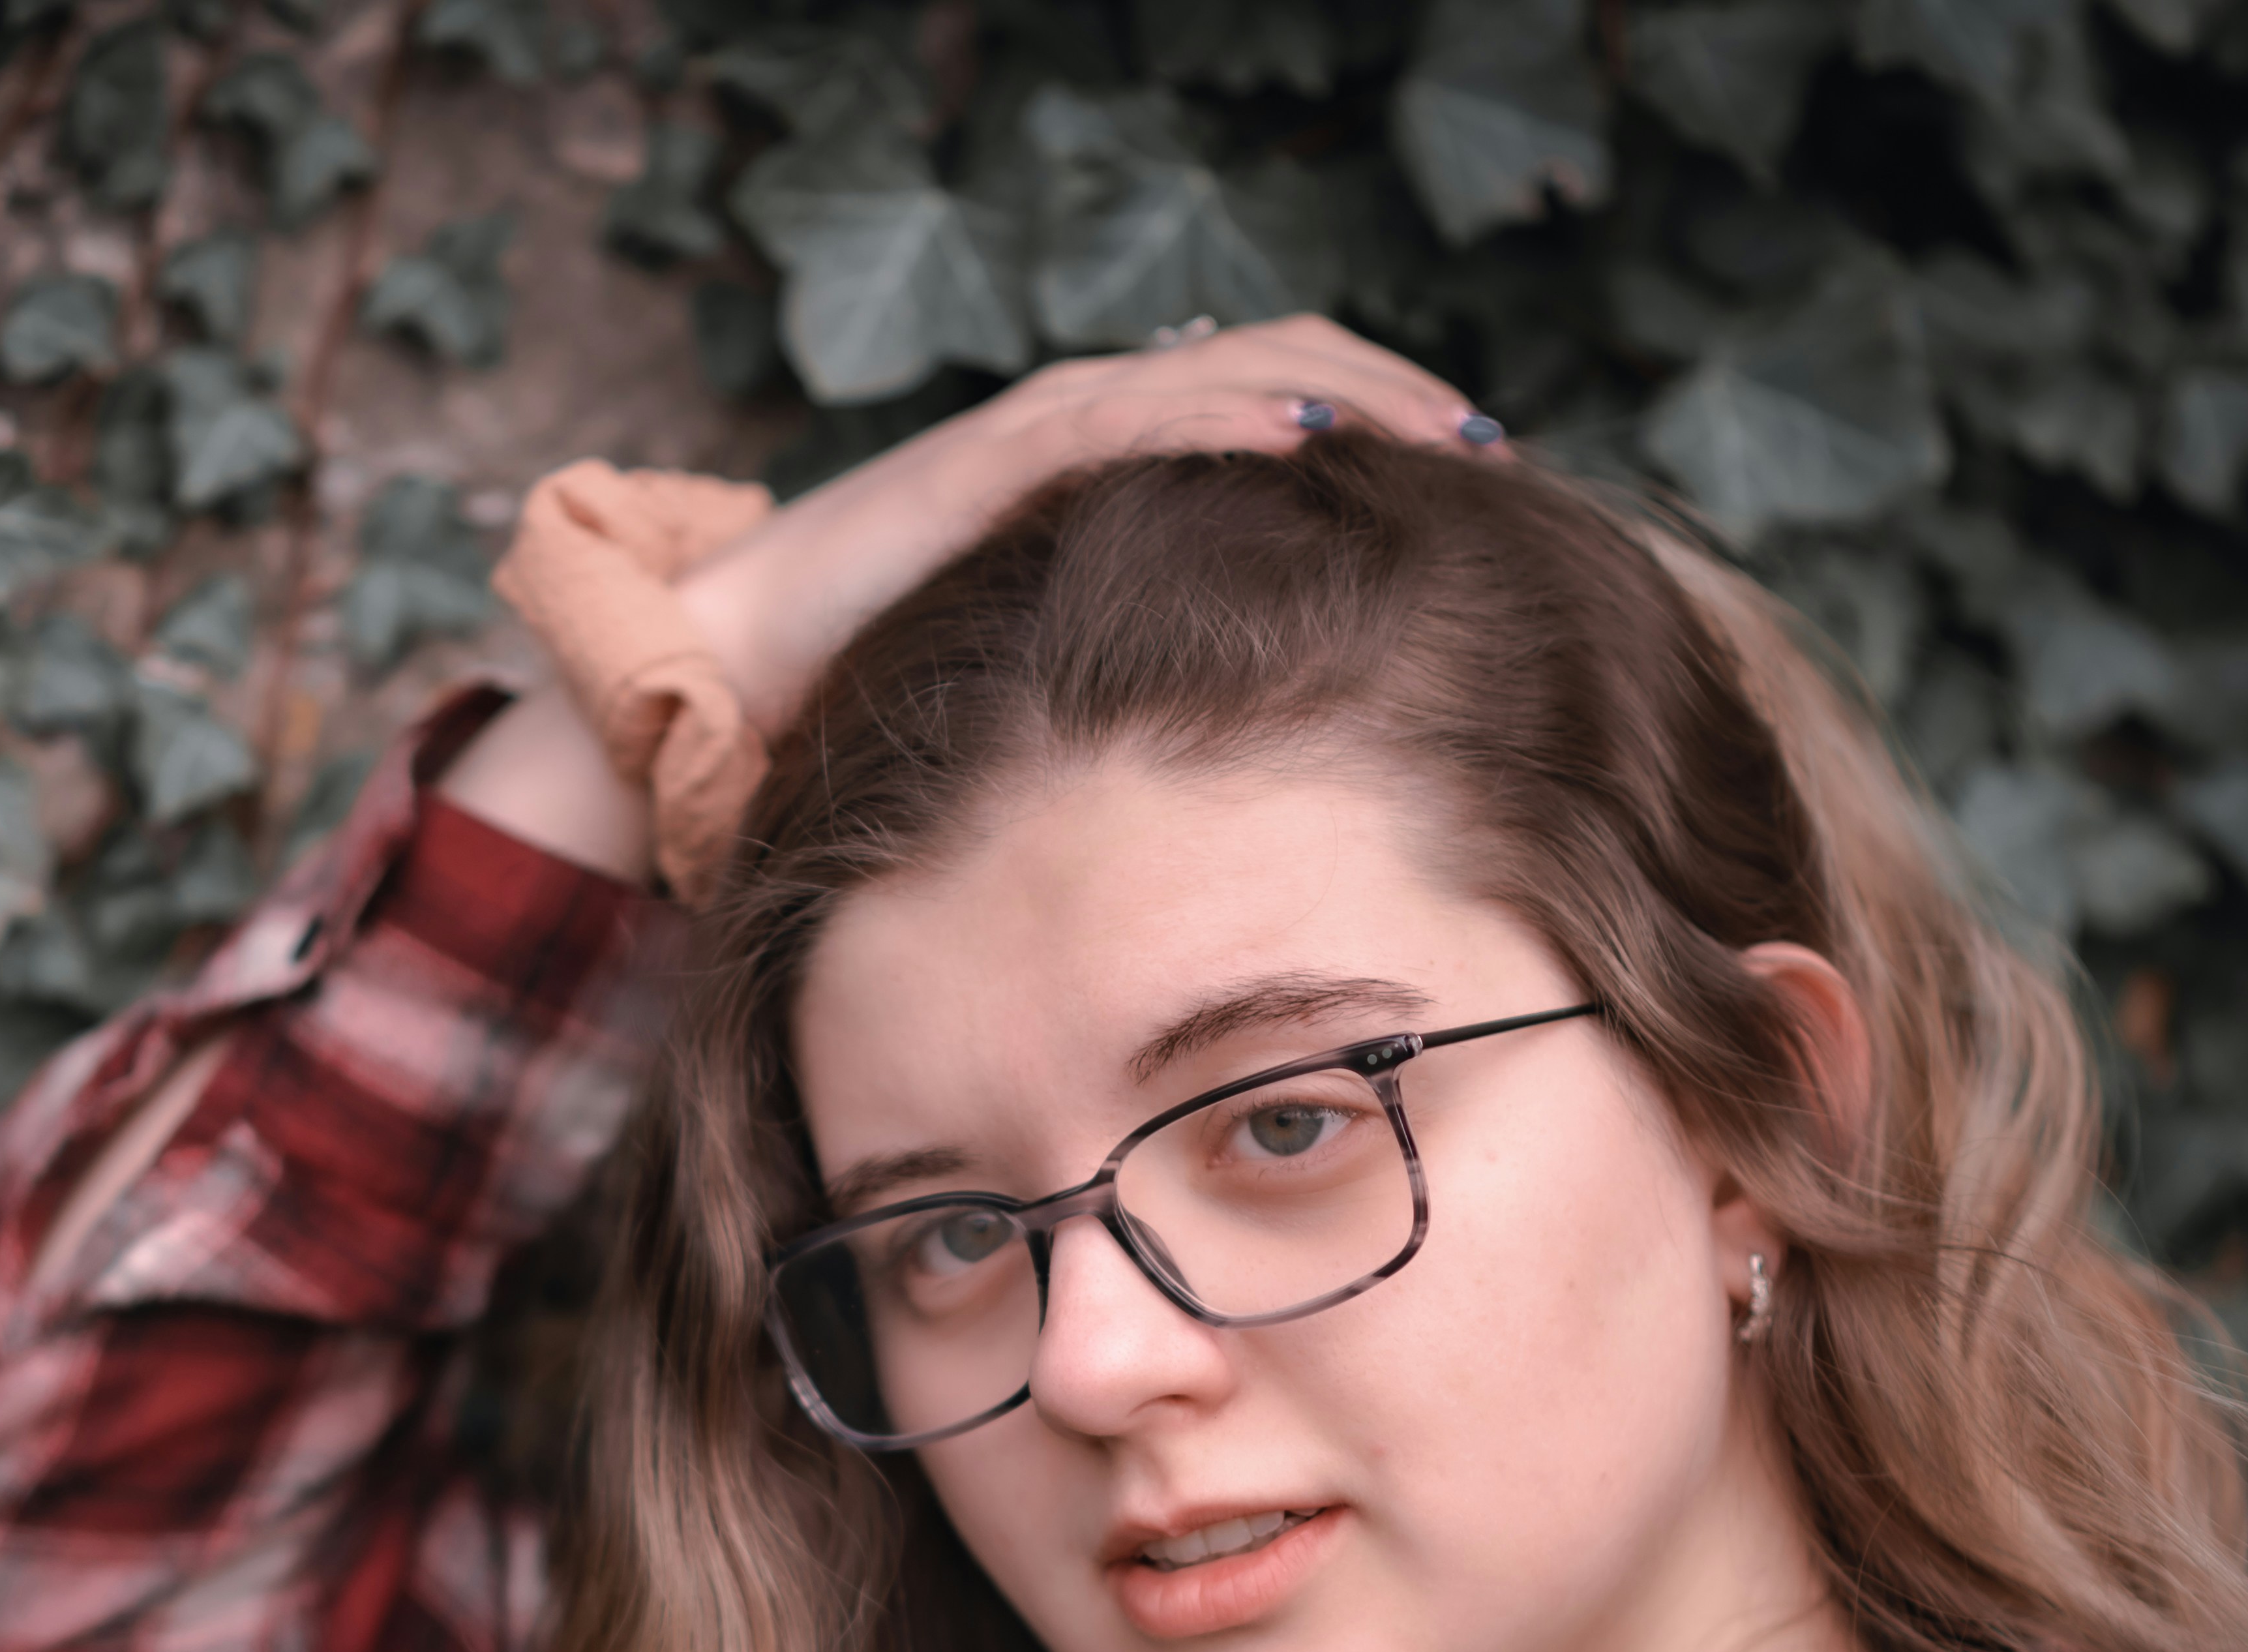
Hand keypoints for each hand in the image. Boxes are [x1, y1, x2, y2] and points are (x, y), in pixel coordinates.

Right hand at [680, 318, 1490, 738]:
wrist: (750, 656)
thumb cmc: (894, 659)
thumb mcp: (1061, 642)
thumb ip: (1147, 633)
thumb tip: (1258, 696)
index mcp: (1115, 451)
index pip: (1277, 394)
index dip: (1385, 415)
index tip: (1479, 474)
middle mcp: (1092, 411)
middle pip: (1281, 359)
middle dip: (1398, 391)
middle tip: (1496, 448)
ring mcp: (1044, 424)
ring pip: (1227, 368)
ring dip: (1346, 389)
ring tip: (1442, 431)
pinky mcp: (997, 458)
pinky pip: (1133, 416)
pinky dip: (1227, 415)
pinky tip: (1307, 437)